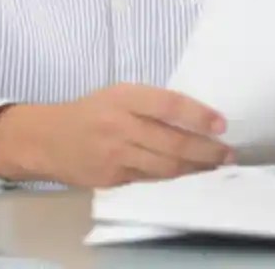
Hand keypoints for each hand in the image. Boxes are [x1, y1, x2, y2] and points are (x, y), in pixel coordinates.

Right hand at [0, 83, 234, 187]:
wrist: (45, 139)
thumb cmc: (91, 111)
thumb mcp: (119, 94)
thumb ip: (152, 103)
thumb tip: (197, 118)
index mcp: (124, 98)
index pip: (169, 105)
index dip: (199, 115)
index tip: (222, 124)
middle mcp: (120, 126)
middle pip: (173, 143)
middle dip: (207, 151)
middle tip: (228, 154)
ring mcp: (115, 156)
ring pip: (165, 168)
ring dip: (195, 170)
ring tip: (216, 168)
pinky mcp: (112, 180)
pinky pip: (150, 181)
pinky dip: (173, 180)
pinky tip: (189, 178)